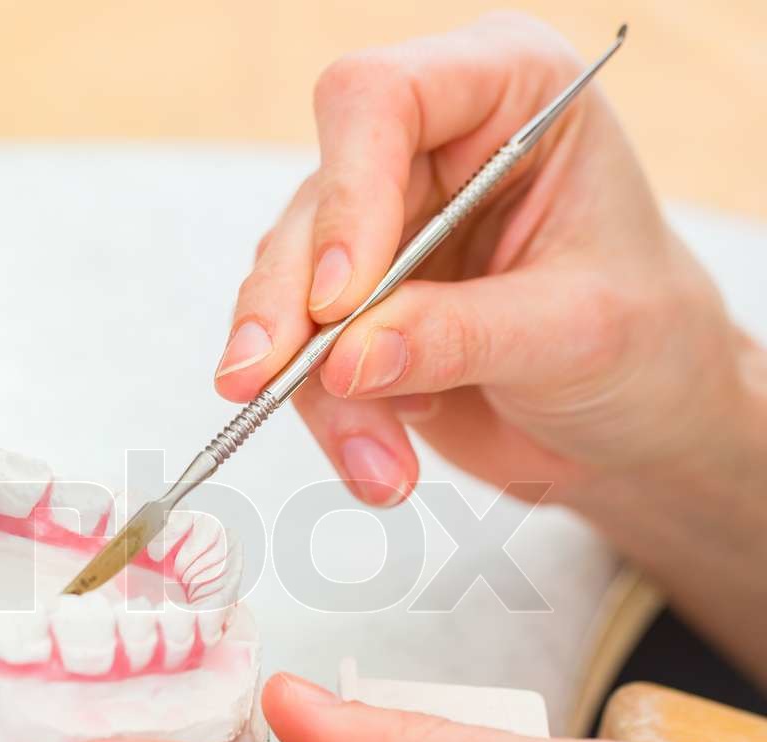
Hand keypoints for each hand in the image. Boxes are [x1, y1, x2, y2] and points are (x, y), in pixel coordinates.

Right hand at [212, 13, 748, 506]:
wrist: (642, 422)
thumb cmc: (648, 344)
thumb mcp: (578, 333)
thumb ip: (462, 335)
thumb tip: (346, 359)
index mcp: (507, 97)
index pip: (385, 101)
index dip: (348, 194)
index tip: (342, 299)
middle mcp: (426, 148)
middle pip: (315, 203)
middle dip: (291, 308)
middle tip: (270, 382)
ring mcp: (379, 229)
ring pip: (288, 290)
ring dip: (314, 389)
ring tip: (381, 467)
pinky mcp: (349, 310)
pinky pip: (299, 358)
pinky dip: (329, 420)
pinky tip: (381, 465)